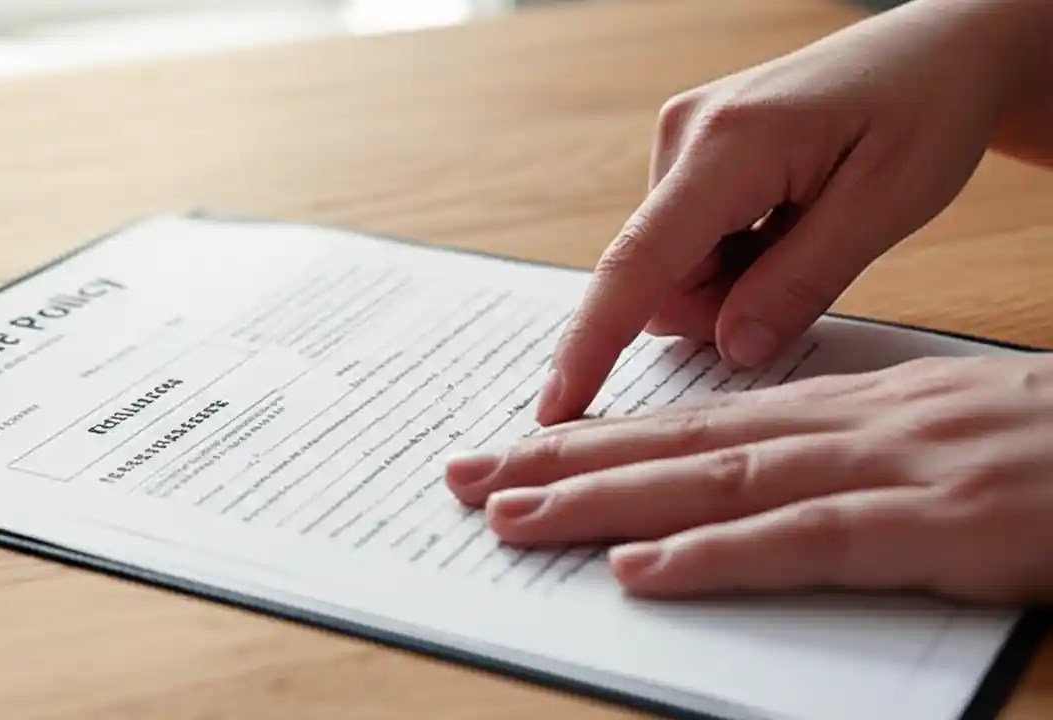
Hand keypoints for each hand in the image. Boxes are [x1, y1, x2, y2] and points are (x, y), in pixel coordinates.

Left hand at [447, 356, 1052, 602]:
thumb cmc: (1047, 447)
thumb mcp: (927, 435)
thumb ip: (836, 452)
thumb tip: (745, 475)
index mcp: (841, 409)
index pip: (689, 420)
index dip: (594, 436)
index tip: (515, 450)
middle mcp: (844, 427)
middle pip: (675, 442)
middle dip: (562, 461)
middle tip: (467, 476)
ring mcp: (887, 469)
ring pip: (716, 481)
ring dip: (606, 501)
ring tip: (514, 515)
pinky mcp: (935, 524)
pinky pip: (808, 540)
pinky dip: (719, 555)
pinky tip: (645, 571)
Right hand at [536, 0, 1049, 424]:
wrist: (938, 46)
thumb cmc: (925, 107)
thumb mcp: (886, 206)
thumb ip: (800, 283)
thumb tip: (730, 348)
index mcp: (730, 144)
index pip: (640, 260)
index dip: (593, 341)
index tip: (554, 408)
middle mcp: (683, 135)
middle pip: (661, 276)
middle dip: (721, 305)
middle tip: (810, 266)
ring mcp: (680, 140)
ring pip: (676, 265)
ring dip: (734, 280)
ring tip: (807, 231)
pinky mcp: (688, 152)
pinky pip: (688, 239)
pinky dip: (736, 255)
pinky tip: (788, 218)